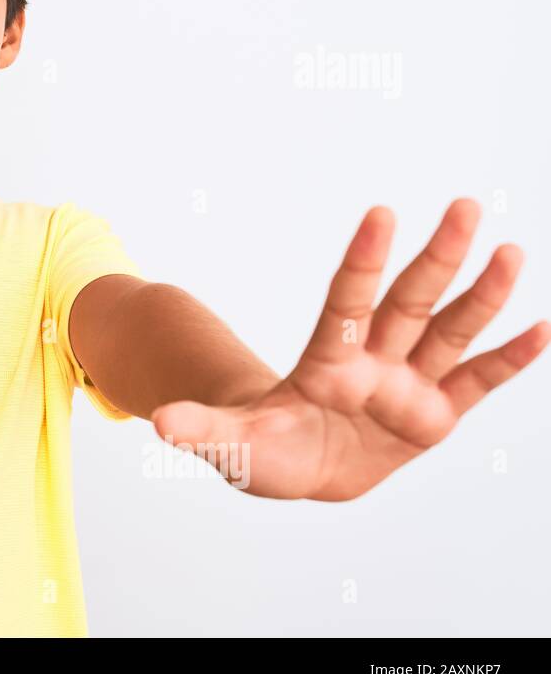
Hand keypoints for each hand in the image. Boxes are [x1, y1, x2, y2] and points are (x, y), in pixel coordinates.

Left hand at [150, 198, 549, 500]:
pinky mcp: (433, 416)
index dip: (362, 261)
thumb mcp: (233, 444)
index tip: (381, 214)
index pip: (347, 303)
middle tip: (464, 204)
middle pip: (407, 302)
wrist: (296, 469)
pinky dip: (508, 360)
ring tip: (509, 249)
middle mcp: (372, 362)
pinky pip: (476, 383)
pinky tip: (541, 327)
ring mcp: (406, 385)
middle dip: (436, 257)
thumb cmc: (263, 450)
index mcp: (325, 362)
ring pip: (448, 332)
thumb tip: (160, 423)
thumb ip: (205, 430)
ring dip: (481, 296)